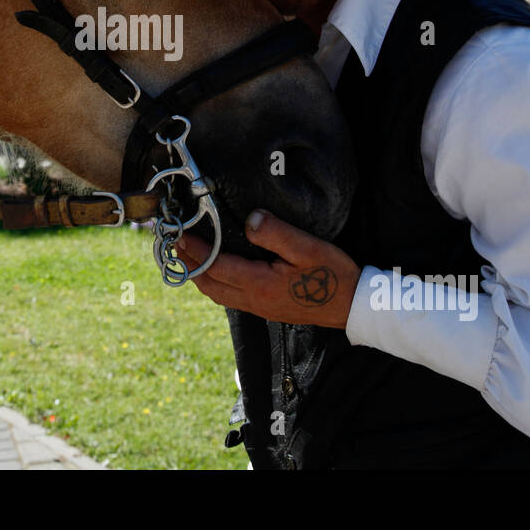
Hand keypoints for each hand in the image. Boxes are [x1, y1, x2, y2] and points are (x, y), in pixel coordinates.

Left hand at [174, 209, 361, 328]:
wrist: (353, 307)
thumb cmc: (333, 276)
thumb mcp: (307, 247)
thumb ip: (275, 233)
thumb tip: (249, 220)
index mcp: (260, 285)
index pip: (215, 267)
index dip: (194, 251)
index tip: (179, 235)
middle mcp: (254, 301)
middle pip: (209, 285)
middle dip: (189, 265)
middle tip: (176, 245)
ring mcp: (260, 308)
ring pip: (218, 294)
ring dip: (201, 275)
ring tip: (190, 256)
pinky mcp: (267, 308)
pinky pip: (231, 297)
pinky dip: (216, 282)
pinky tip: (219, 270)